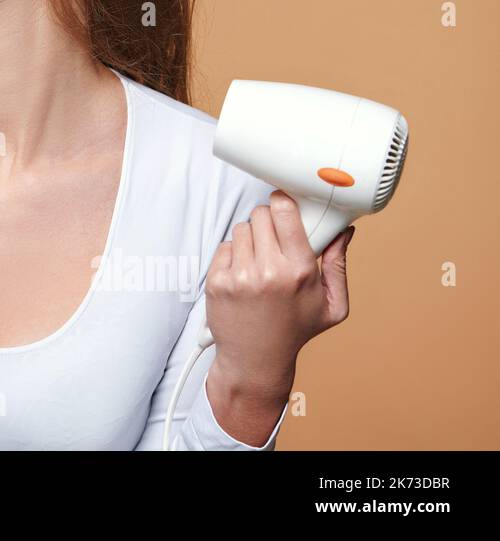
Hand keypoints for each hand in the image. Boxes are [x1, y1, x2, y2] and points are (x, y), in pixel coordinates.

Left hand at [205, 190, 355, 382]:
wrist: (256, 360)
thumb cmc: (294, 330)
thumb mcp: (332, 305)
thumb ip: (339, 265)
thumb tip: (344, 231)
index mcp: (300, 271)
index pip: (285, 213)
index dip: (283, 202)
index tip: (284, 202)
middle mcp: (269, 271)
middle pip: (261, 215)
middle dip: (268, 222)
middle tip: (273, 239)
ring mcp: (240, 276)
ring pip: (241, 228)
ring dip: (250, 238)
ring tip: (259, 261)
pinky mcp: (217, 281)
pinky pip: (224, 246)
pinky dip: (232, 255)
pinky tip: (244, 274)